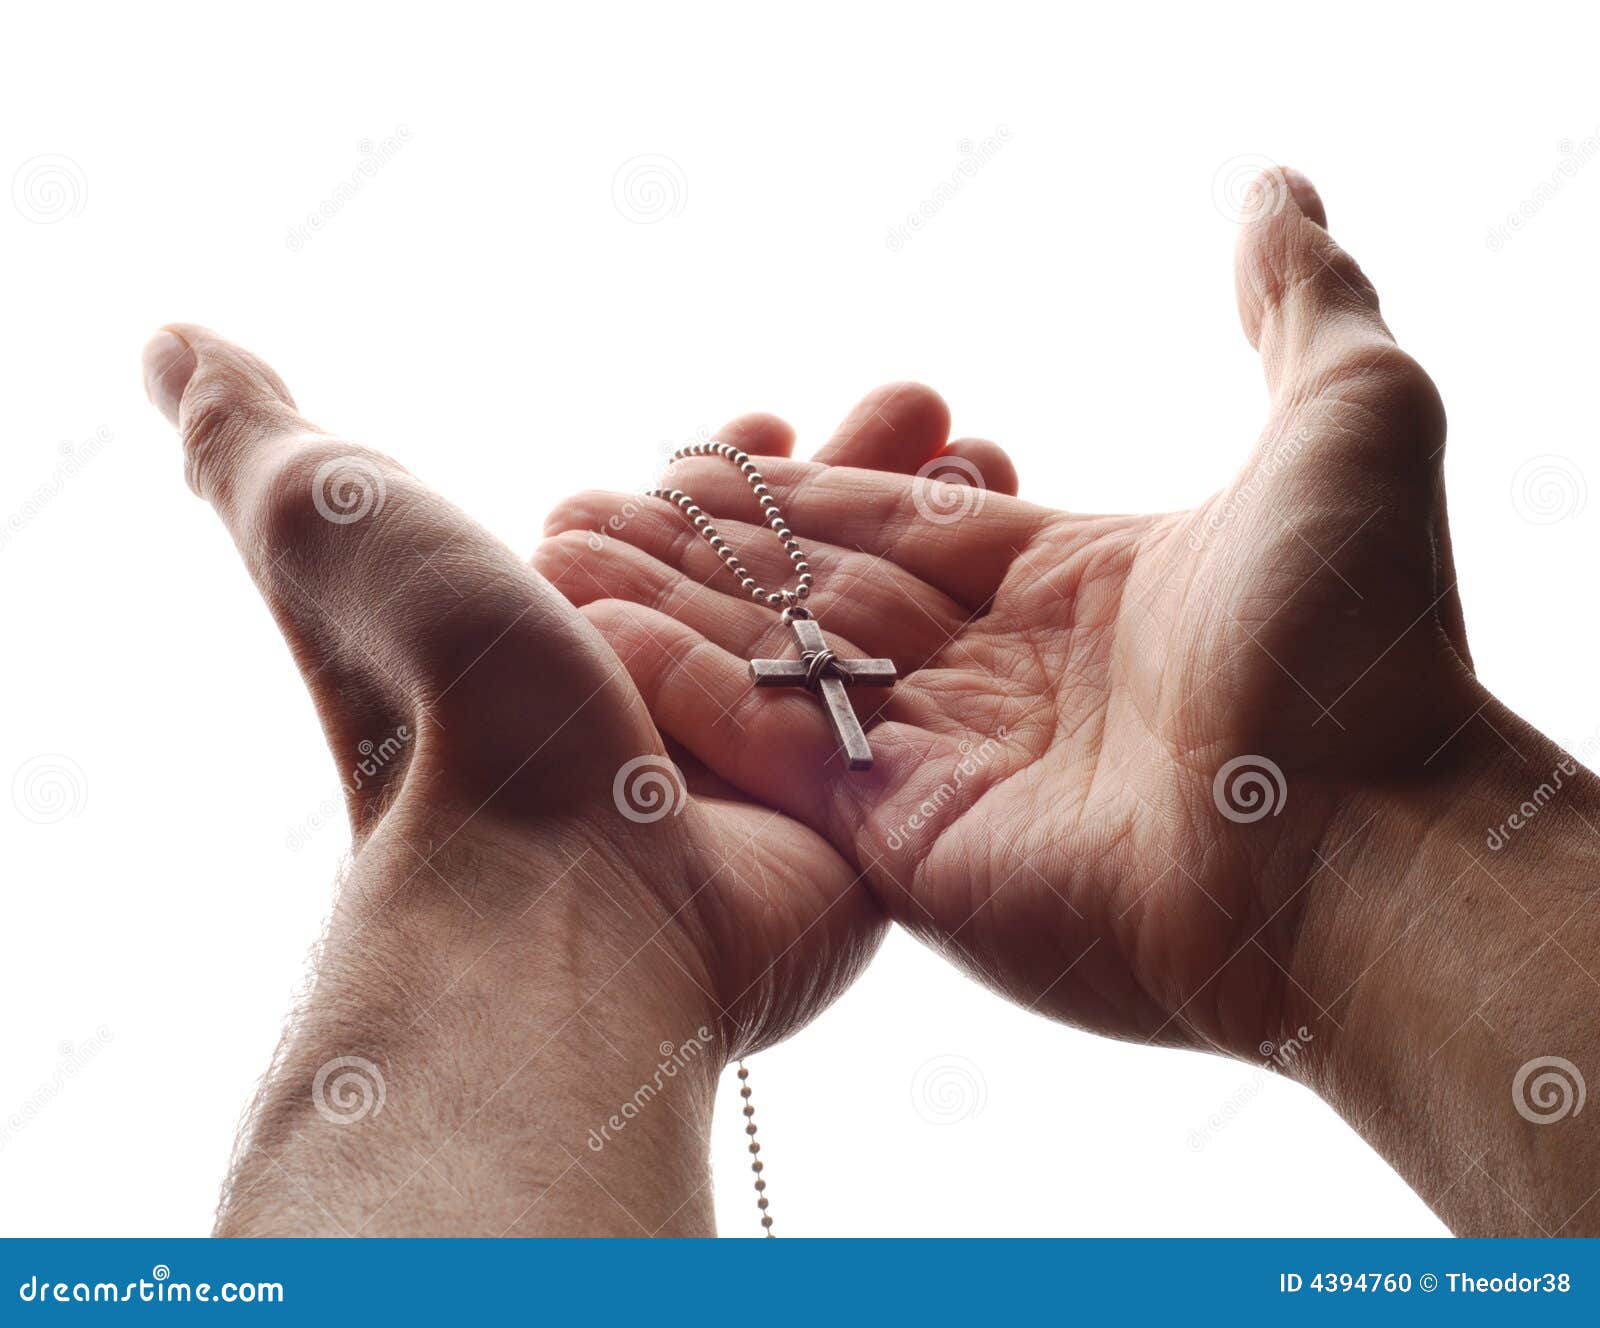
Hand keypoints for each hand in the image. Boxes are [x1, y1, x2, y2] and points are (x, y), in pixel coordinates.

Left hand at [142, 326, 879, 1233]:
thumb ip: (249, 435)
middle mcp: (660, 708)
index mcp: (557, 643)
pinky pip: (917, 694)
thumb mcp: (322, 523)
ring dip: (914, 518)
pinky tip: (1001, 520)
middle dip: (843, 473)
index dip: (719, 474)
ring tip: (966, 436)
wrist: (553, 902)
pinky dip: (961, 610)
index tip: (762, 413)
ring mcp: (761, 766)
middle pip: (773, 567)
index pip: (658, 535)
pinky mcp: (854, 816)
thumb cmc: (440, 711)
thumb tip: (175, 340)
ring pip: (854, 617)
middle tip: (914, 397)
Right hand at [539, 167, 1470, 1061]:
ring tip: (559, 549)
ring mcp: (945, 766)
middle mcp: (996, 677)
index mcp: (1072, 586)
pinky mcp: (904, 846)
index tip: (724, 439)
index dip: (809, 481)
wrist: (1366, 848)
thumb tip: (1274, 191)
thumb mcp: (1353, 418)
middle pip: (819, 592)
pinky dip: (681, 690)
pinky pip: (773, 749)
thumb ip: (1297, 300)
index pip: (902, 520)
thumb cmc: (1363, 641)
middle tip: (599, 492)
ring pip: (776, 663)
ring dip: (669, 606)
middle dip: (710, 543)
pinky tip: (592, 630)